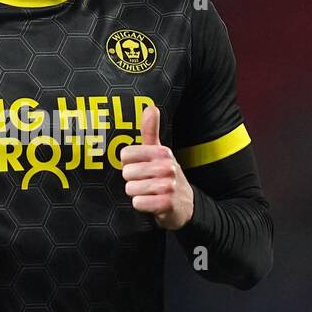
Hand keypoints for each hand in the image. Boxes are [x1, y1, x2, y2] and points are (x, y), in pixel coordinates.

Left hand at [120, 105, 192, 230]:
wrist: (185, 205)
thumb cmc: (166, 176)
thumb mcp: (159, 153)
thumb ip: (151, 131)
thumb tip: (150, 107)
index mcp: (162, 152)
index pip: (125, 155)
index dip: (129, 164)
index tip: (140, 167)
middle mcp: (167, 167)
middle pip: (126, 173)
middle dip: (132, 181)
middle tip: (145, 182)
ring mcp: (168, 186)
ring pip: (130, 188)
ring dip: (136, 194)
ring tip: (149, 193)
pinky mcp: (166, 204)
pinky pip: (138, 202)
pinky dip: (141, 205)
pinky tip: (151, 203)